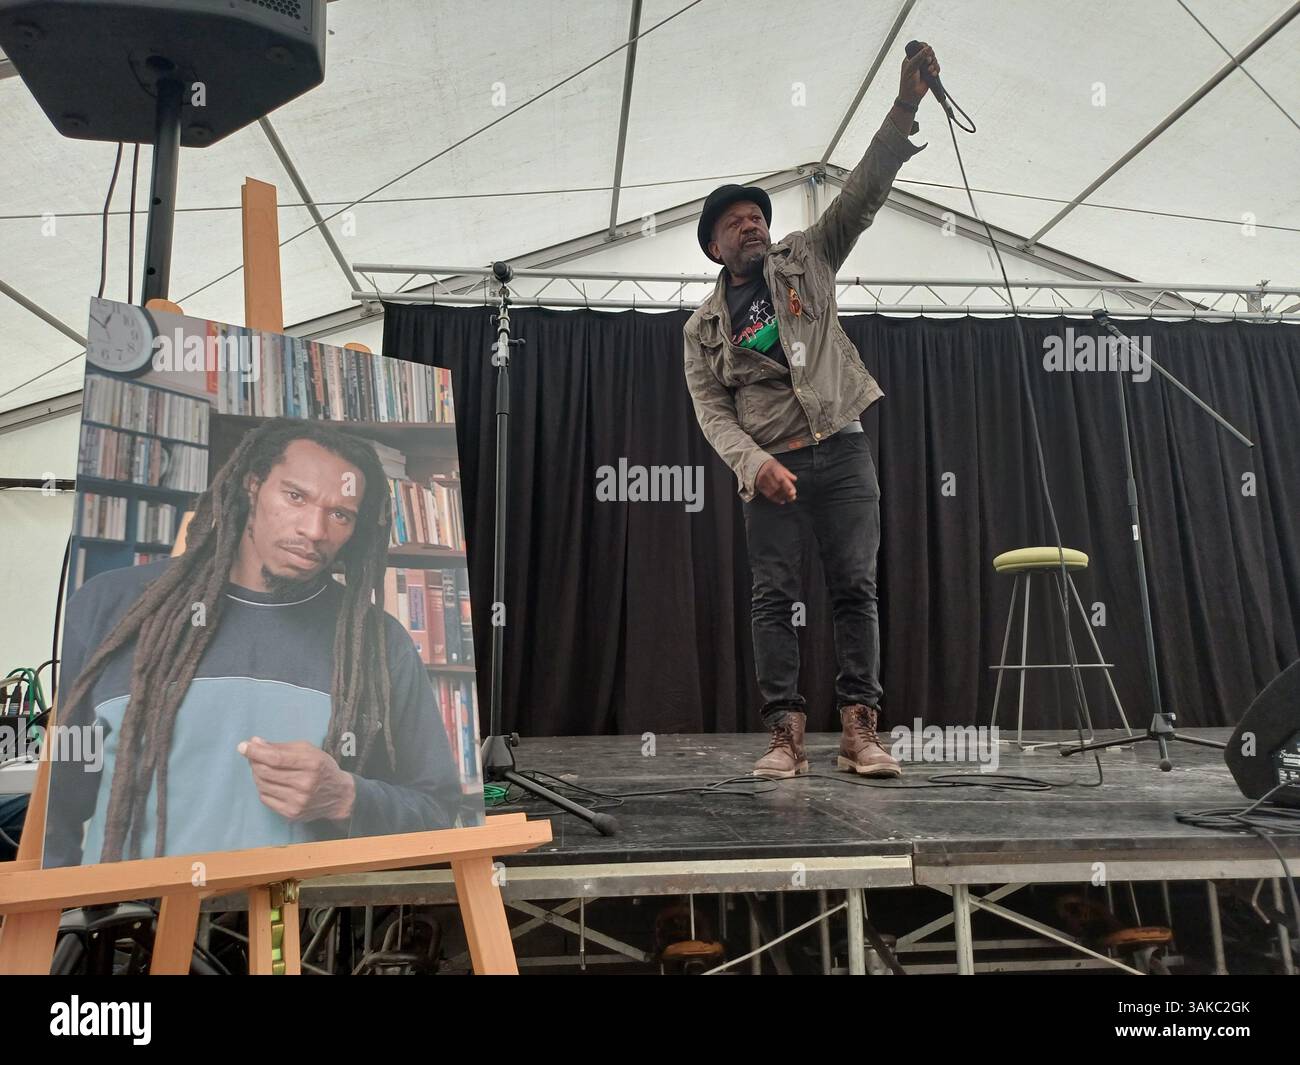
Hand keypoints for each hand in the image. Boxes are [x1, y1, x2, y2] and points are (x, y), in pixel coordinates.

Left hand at [238, 736, 355, 821]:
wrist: (339, 796)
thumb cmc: (321, 768)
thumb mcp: (308, 750)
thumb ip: (281, 747)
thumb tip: (254, 743)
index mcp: (311, 764)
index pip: (276, 758)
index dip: (256, 752)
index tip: (243, 746)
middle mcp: (305, 784)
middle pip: (266, 772)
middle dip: (254, 762)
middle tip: (253, 756)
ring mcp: (298, 801)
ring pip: (263, 785)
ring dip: (257, 775)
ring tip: (263, 769)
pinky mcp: (291, 814)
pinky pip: (265, 799)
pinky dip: (263, 788)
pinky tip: (270, 782)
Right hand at [756, 458, 797, 503]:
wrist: (758, 466)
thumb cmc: (772, 467)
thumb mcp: (780, 467)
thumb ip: (788, 473)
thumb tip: (795, 479)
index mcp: (774, 469)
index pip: (782, 479)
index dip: (788, 486)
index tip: (794, 492)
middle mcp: (768, 476)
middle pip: (778, 487)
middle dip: (786, 494)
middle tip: (792, 497)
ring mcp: (763, 481)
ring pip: (773, 492)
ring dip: (782, 497)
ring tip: (788, 499)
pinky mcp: (760, 486)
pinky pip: (768, 495)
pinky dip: (776, 499)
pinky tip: (781, 500)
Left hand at [899, 43, 937, 104]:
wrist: (911, 96)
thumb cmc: (908, 82)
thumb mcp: (912, 68)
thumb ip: (919, 57)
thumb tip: (929, 48)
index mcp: (911, 58)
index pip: (919, 47)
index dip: (924, 47)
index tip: (927, 51)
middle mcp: (918, 61)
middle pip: (929, 52)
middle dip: (931, 56)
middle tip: (928, 61)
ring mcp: (925, 67)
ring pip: (934, 59)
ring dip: (933, 64)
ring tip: (929, 71)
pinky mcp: (930, 73)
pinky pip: (937, 67)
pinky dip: (936, 70)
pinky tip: (932, 75)